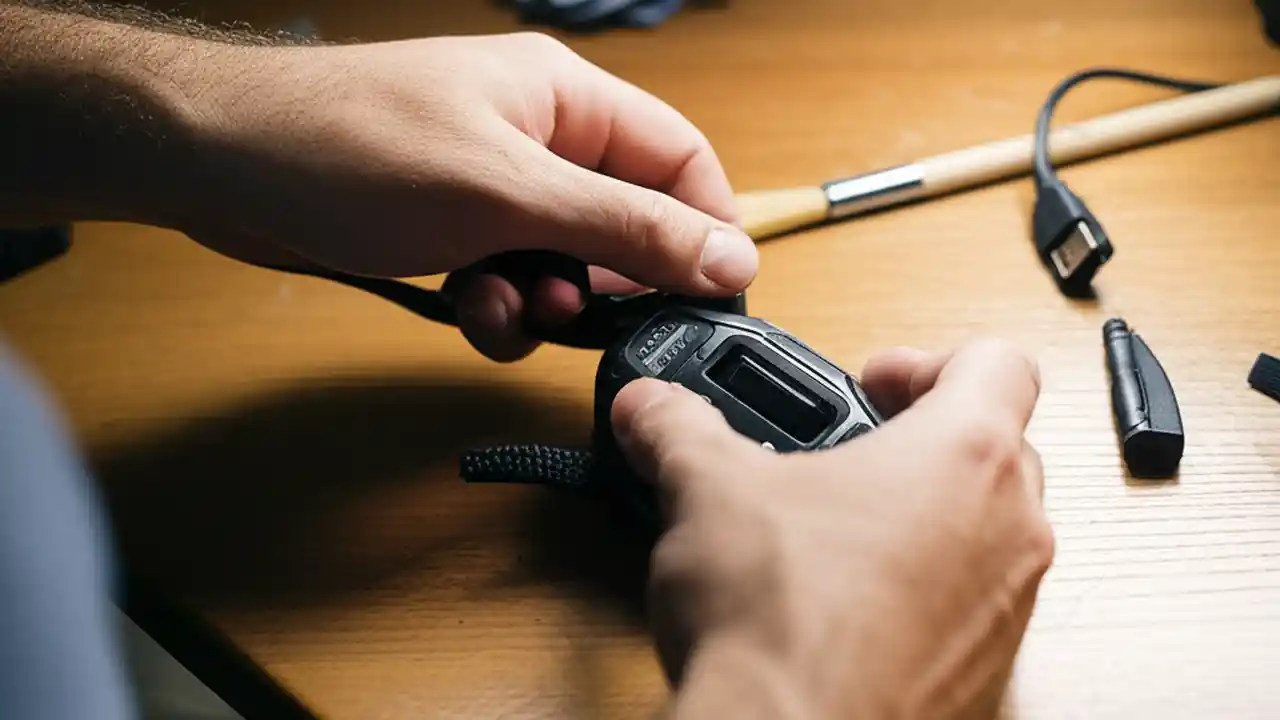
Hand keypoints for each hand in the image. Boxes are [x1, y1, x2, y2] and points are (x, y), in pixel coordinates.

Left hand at [171, 33, 755, 359]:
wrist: (220, 164)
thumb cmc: (355, 149)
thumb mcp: (509, 195)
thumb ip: (627, 229)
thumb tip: (730, 258)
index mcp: (568, 101)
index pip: (680, 161)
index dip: (706, 230)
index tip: (710, 300)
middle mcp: (539, 139)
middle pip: (624, 223)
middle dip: (606, 282)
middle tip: (580, 314)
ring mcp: (493, 186)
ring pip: (566, 265)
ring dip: (546, 304)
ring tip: (502, 309)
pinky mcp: (454, 228)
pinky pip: (511, 280)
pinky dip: (498, 308)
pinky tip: (467, 308)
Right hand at [611, 340, 1053, 718]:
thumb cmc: (781, 621)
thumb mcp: (708, 490)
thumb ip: (680, 428)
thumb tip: (650, 406)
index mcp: (965, 456)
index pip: (998, 362)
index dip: (929, 358)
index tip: (871, 382)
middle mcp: (1011, 529)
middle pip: (998, 446)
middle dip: (921, 440)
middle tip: (851, 456)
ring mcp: (1009, 609)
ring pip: (989, 531)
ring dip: (927, 518)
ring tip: (839, 534)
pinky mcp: (988, 674)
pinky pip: (971, 607)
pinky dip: (924, 593)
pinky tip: (846, 609)